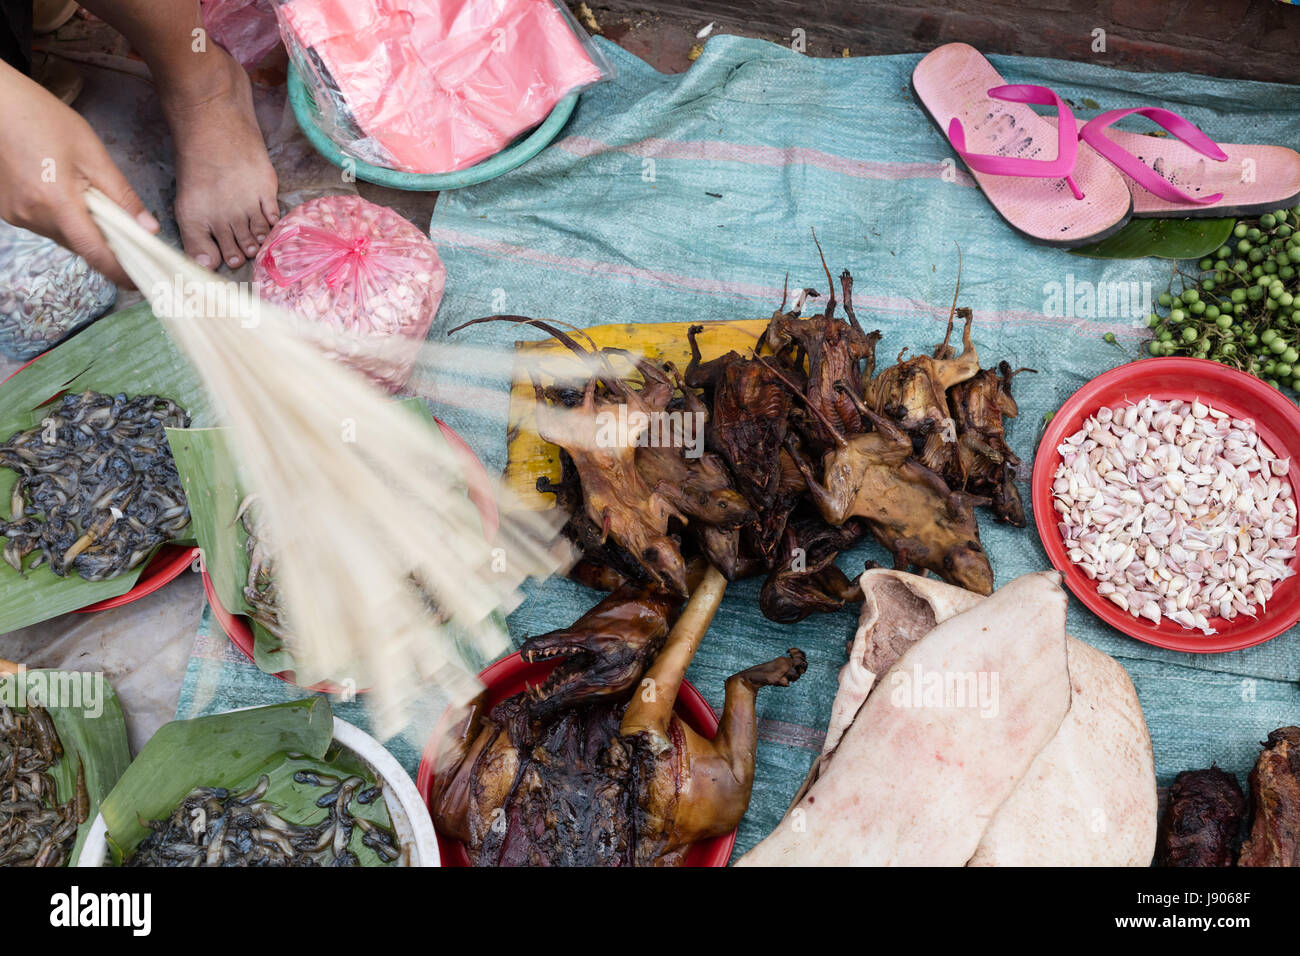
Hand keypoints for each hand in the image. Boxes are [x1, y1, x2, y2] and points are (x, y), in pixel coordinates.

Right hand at [0, 62, 157, 286]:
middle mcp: (31, 216)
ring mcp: (15, 215)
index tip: (140, 282)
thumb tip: (148, 229)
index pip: (95, 253)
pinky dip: (62, 218)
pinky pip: (44, 225)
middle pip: (80, 246)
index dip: (121, 272)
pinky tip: (64, 191)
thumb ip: (122, 196)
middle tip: (127, 230)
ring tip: (89, 197)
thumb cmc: (42, 118)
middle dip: (106, 244)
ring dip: (83, 228)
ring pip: (63, 237)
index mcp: (56, 203)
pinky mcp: (7, 210)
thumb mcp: (92, 154)